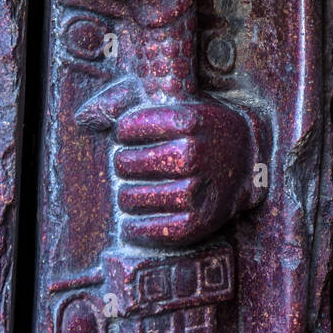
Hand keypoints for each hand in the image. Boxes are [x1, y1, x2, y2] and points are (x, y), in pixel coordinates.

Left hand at [112, 98, 255, 246]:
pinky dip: (135, 228)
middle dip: (124, 163)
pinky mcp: (196, 223)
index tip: (133, 135)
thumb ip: (130, 102)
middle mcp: (193, 154)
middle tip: (136, 164)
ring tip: (136, 189)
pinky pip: (149, 230)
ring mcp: (196, 190)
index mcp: (188, 120)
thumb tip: (83, 118)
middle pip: (126, 163)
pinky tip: (135, 219)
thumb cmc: (204, 129)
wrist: (249, 158)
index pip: (128, 128)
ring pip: (131, 198)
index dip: (124, 132)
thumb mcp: (179, 105)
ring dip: (127, 195)